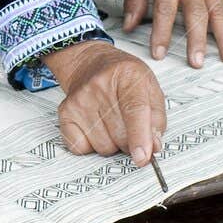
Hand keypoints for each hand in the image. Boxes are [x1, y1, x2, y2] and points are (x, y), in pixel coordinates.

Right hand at [42, 38, 167, 161]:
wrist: (89, 64)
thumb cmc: (122, 78)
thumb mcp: (150, 88)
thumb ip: (157, 119)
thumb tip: (153, 146)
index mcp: (127, 76)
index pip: (134, 110)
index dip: (140, 137)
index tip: (142, 158)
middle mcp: (100, 86)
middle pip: (120, 135)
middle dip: (130, 142)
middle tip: (129, 127)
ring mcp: (80, 100)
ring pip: (103, 147)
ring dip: (112, 144)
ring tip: (111, 124)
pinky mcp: (65, 113)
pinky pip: (81, 148)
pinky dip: (91, 146)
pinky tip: (95, 129)